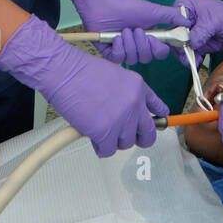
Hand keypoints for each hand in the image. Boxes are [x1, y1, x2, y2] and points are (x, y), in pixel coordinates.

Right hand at [0, 15, 166, 156]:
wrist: (65, 72)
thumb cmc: (81, 72)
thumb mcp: (114, 75)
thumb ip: (126, 94)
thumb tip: (127, 112)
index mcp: (138, 88)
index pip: (157, 108)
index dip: (156, 120)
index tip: (154, 125)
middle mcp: (135, 104)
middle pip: (148, 134)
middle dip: (137, 138)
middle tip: (123, 137)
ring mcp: (121, 119)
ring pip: (125, 144)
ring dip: (113, 140)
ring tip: (98, 128)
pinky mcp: (105, 132)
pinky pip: (108, 151)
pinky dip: (99, 147)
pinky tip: (91, 135)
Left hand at [64, 0, 187, 63]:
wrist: (104, 2)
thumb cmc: (127, 5)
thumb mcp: (153, 11)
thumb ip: (171, 16)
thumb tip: (188, 21)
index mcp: (149, 38)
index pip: (160, 53)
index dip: (158, 49)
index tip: (155, 38)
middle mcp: (137, 46)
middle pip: (147, 58)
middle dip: (142, 44)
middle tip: (135, 29)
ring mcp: (124, 50)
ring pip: (133, 59)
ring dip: (130, 43)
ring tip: (124, 30)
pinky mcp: (110, 52)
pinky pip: (119, 59)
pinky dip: (119, 48)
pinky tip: (115, 37)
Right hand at [172, 0, 222, 56]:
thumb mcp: (214, 21)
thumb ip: (201, 31)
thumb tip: (192, 43)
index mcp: (185, 5)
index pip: (172, 19)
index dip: (175, 31)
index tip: (184, 40)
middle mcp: (184, 19)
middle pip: (173, 35)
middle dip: (179, 46)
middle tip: (188, 53)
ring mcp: (189, 32)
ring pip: (178, 46)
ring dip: (185, 54)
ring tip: (194, 59)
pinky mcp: (194, 43)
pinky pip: (187, 52)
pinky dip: (191, 58)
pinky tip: (197, 61)